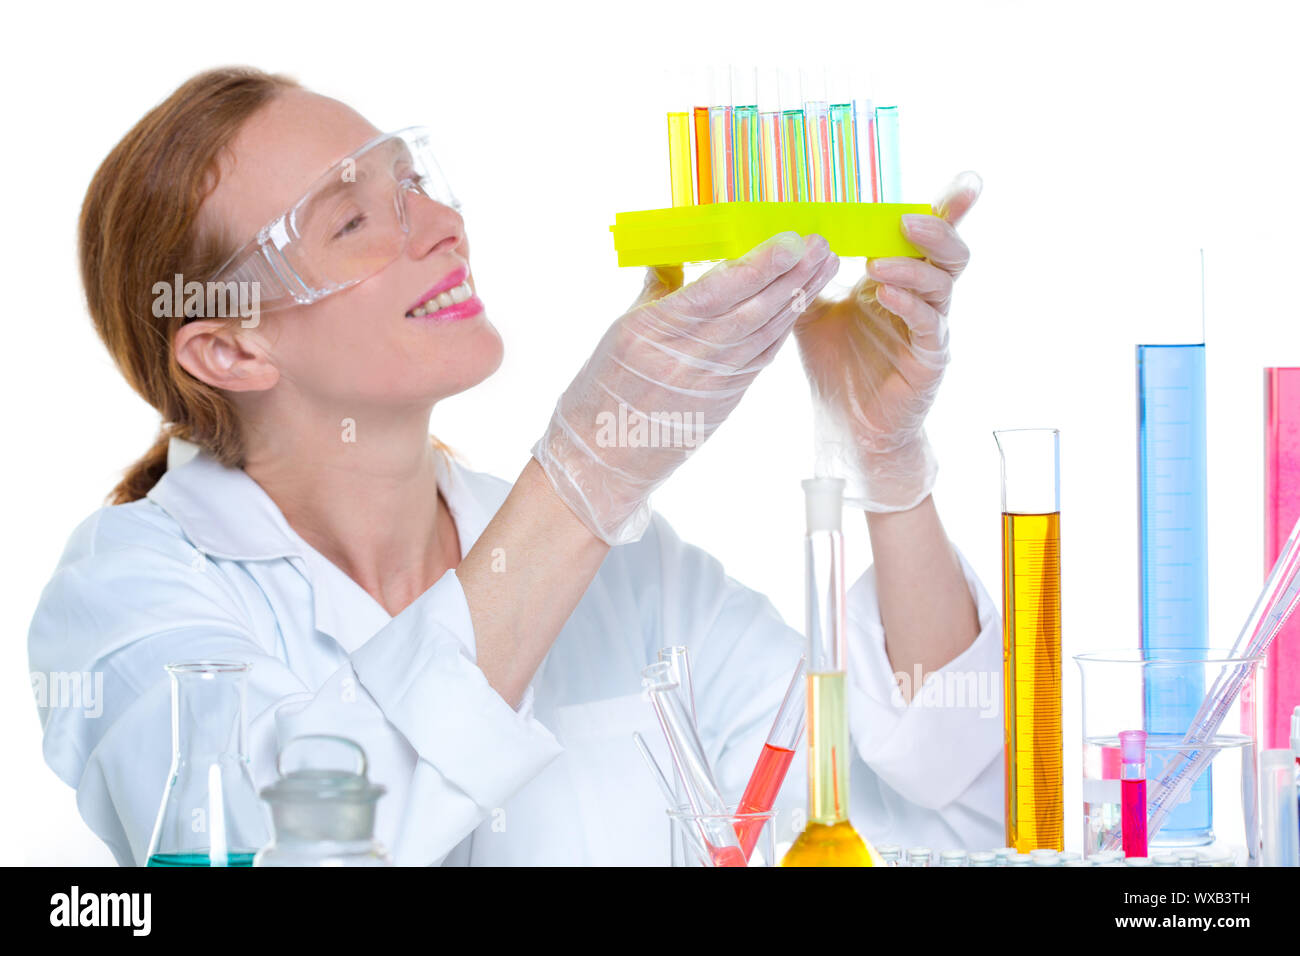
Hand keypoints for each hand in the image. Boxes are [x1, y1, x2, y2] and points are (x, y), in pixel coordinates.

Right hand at [533, 232, 838, 544]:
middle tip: (822, 243)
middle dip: (793, 274)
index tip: (790, 239)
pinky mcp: (726, 400)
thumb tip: (676, 254)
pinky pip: (761, 357)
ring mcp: (712, 382)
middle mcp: (688, 357)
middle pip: (752, 309)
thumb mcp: (619, 331)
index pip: (717, 291)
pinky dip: (783, 328)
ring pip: (765, 332)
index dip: (758, 265)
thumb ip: (657, 291)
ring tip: (825, 265)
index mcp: (655, 332)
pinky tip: (801, 303)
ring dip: (800, 296)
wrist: (602, 459)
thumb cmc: (602, 391)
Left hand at [793, 172, 981, 510]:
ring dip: (912, 268)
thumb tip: (786, 236)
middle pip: (950, 253)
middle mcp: (924, 298)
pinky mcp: (929, 360)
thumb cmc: (836, 362)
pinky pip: (928, 326)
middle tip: (909, 218)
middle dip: (938, 229)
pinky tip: (885, 294)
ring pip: (942, 286)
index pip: (929, 237)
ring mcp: (931, 328)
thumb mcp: (813, 309)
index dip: (950, 208)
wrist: (848, 424)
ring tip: (875, 262)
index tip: (967, 179)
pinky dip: (910, 305)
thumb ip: (809, 275)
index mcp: (902, 278)